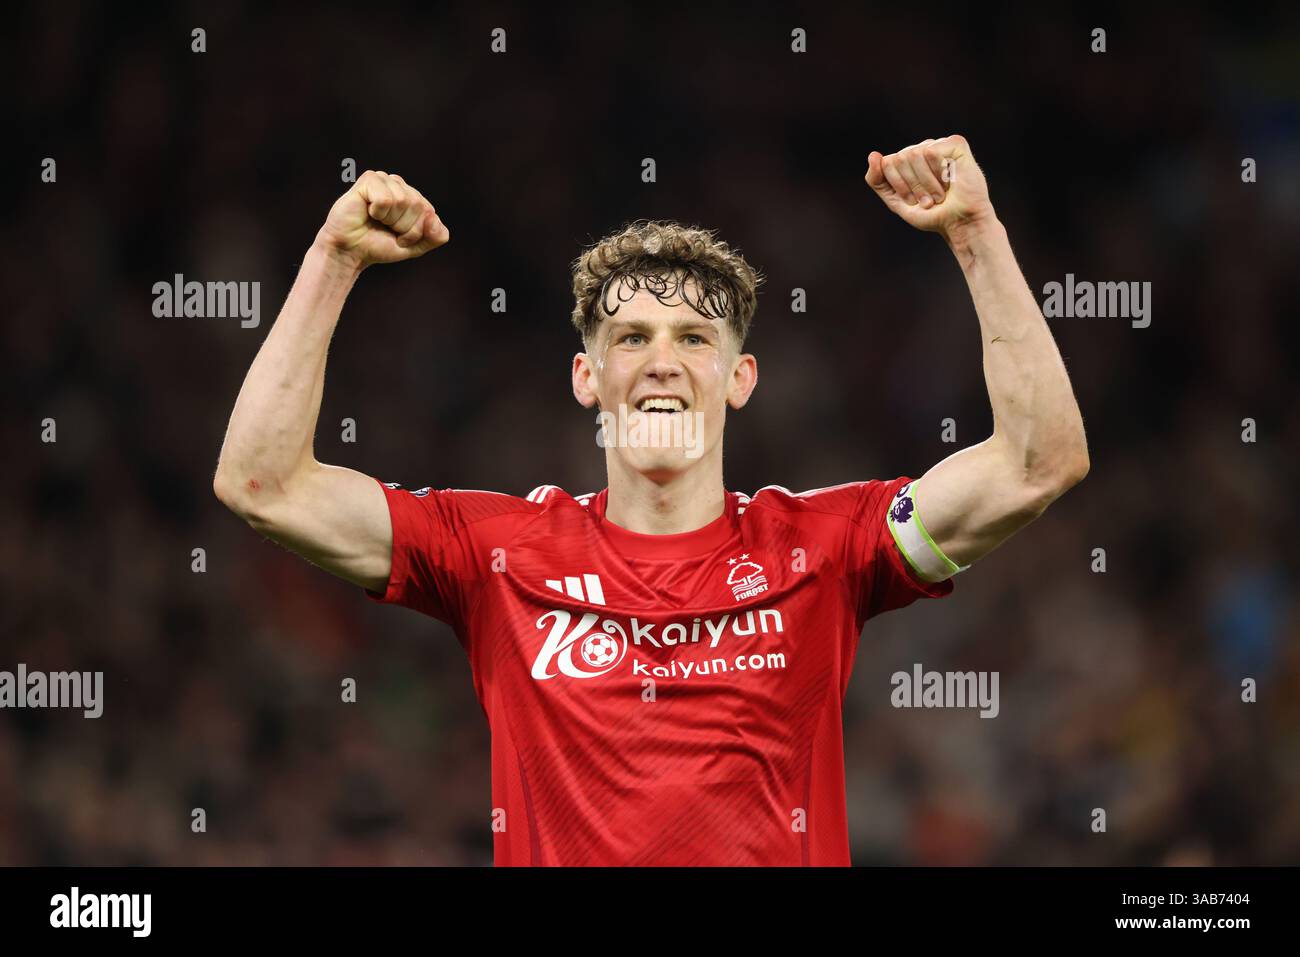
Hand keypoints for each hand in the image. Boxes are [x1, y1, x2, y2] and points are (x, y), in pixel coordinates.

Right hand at [316, 170, 449, 267]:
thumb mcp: (415, 246)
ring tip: (377, 221)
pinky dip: (378, 212)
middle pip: (419, 206)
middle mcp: (400, 185)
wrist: (350, 252)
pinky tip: (368, 212)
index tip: (399, 237)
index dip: (416, 232)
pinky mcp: (369, 180)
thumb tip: (434, 216)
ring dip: (390, 220)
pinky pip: (386, 199)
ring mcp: (384, 180)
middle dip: (404, 227)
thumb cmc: (378, 246)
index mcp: (413, 197)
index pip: (430, 213)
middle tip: (387, 230)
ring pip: (403, 201)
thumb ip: (436, 236)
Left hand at [865, 135, 993, 240]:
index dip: (898, 186)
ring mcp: (940, 145)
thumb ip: (878, 180)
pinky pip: (931, 151)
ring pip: (915, 153)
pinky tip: (950, 181)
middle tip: (929, 199)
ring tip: (940, 193)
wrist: (958, 222)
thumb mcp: (895, 201)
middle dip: (912, 185)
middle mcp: (923, 149)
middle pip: (900, 157)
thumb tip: (873, 155)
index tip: (913, 201)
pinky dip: (938, 173)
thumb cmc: (931, 214)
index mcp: (908, 161)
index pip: (887, 163)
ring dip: (926, 183)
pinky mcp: (955, 144)